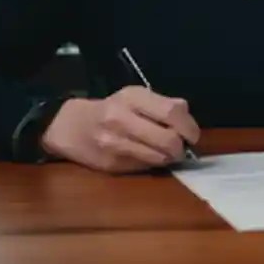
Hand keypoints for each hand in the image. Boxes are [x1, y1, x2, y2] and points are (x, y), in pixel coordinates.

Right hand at [39, 86, 200, 173]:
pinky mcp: (113, 164)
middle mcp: (121, 119)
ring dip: (170, 158)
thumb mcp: (134, 97)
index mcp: (131, 97)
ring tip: (168, 153)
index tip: (192, 134)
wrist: (71, 127)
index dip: (189, 126)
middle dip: (181, 147)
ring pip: (159, 157)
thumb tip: (188, 123)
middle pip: (168, 139)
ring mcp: (115, 144)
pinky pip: (146, 167)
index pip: (172, 111)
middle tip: (182, 147)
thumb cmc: (110, 109)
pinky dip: (154, 163)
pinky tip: (150, 156)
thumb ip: (161, 105)